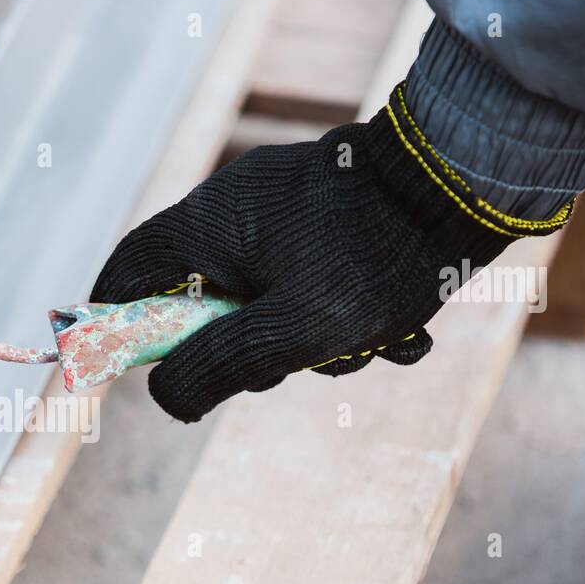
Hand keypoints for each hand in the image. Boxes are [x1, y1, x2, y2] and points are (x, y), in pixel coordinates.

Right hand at [92, 92, 566, 421]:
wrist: (469, 184)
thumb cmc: (377, 259)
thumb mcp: (293, 331)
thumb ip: (219, 366)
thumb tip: (164, 398)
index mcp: (208, 226)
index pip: (127, 273)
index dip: (114, 324)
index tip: (124, 369)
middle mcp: (234, 210)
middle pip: (202, 299)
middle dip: (244, 349)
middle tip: (287, 369)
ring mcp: (282, 209)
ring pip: (263, 298)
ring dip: (306, 340)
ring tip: (368, 345)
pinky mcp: (326, 213)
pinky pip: (306, 279)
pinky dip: (337, 314)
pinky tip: (391, 330)